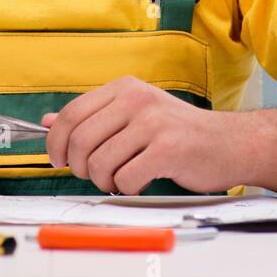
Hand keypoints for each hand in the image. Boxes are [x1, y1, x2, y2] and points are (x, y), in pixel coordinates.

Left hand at [41, 76, 246, 195]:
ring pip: (99, 164)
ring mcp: (153, 122)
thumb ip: (92, 117)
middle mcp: (136, 99)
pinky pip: (125, 179)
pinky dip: (128, 188)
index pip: (70, 113)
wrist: (229, 143)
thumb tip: (47, 121)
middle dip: (80, 167)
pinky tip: (143, 179)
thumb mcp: (134, 114)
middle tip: (95, 174)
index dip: (55, 142)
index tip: (59, 158)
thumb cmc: (179, 132)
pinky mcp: (167, 149)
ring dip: (106, 181)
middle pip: (79, 140)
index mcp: (124, 88)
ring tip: (124, 176)